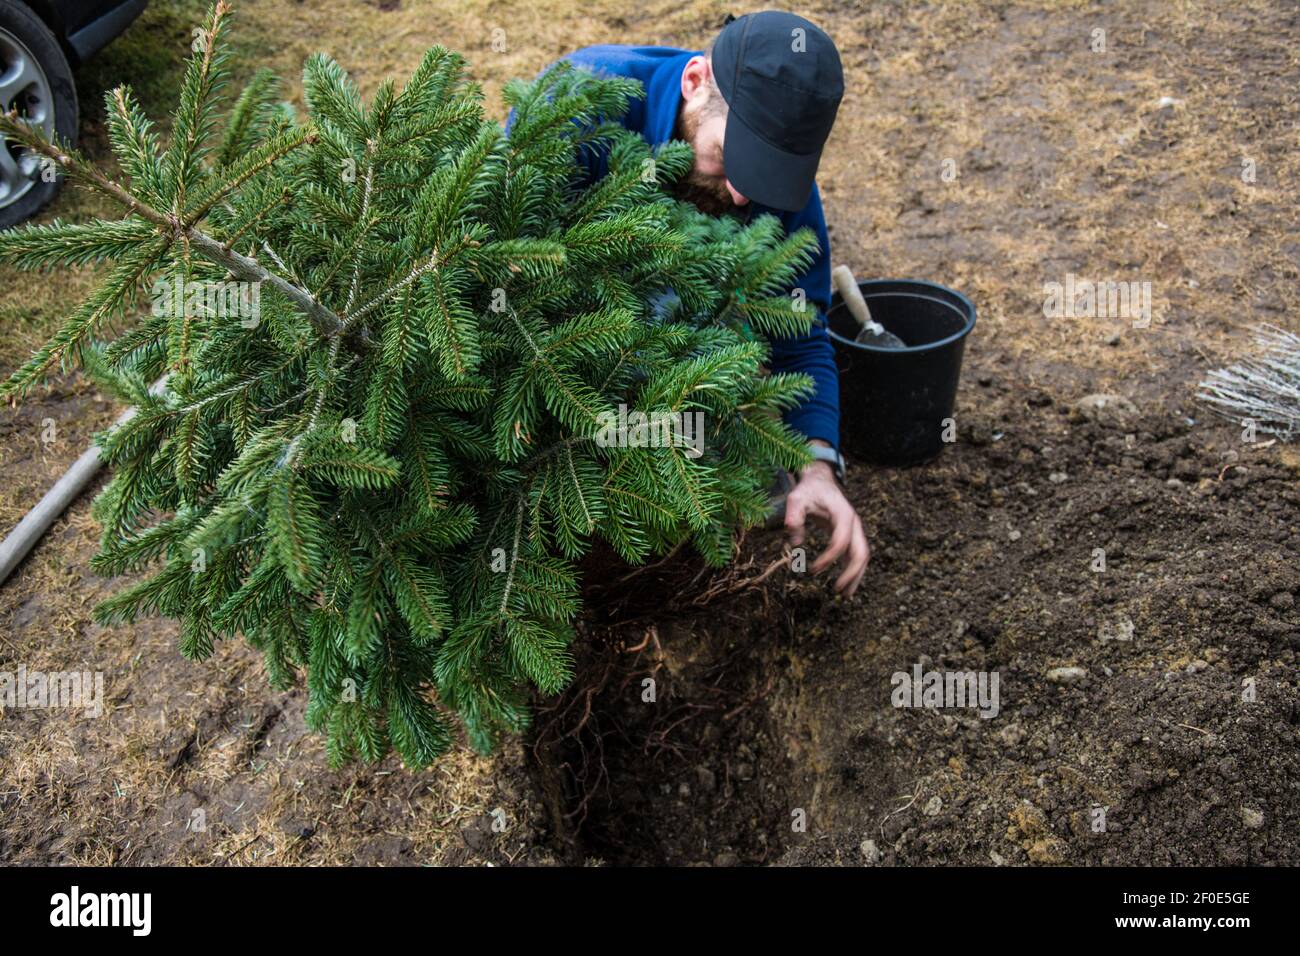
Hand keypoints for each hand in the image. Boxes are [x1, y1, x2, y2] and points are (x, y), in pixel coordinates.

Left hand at [784, 455, 869, 597]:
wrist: (820, 481)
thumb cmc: (808, 491)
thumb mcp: (796, 498)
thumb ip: (794, 517)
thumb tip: (795, 543)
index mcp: (843, 514)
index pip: (840, 541)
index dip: (828, 558)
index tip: (812, 569)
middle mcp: (854, 523)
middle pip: (861, 552)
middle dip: (851, 573)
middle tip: (837, 590)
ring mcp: (855, 530)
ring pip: (863, 556)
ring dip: (856, 576)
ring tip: (845, 595)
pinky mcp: (851, 535)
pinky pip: (856, 555)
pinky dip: (853, 570)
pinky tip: (845, 585)